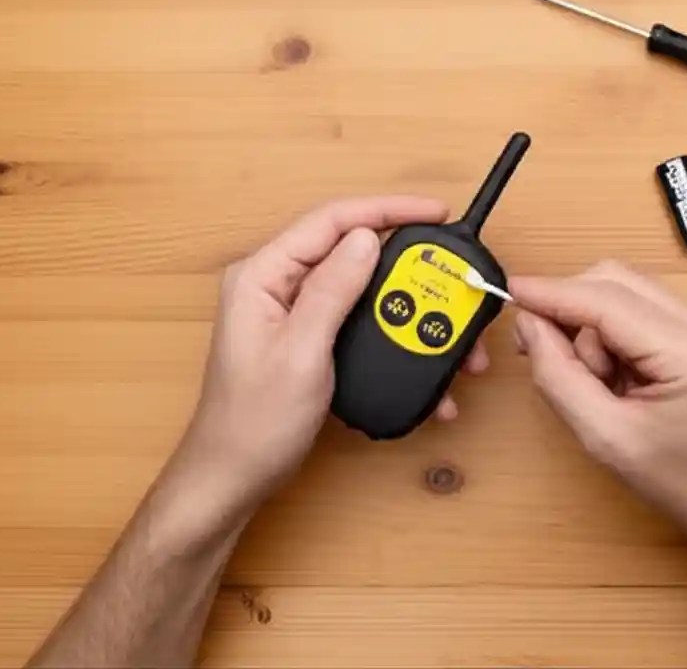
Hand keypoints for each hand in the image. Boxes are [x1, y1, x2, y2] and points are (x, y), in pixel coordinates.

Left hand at [174, 196, 490, 519]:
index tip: (436, 213)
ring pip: (361, 285)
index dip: (387, 210)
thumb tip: (367, 238)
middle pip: (351, 248)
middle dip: (406, 261)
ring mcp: (291, 310)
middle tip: (451, 272)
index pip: (331, 220)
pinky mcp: (308, 335)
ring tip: (445, 322)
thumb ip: (332, 291)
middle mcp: (275, 284)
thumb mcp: (301, 353)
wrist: (235, 476)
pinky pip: (358, 315)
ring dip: (406, 301)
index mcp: (262, 275)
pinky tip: (418, 351)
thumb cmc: (255, 423)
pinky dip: (391, 328)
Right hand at [509, 261, 686, 549]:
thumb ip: (559, 377)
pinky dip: (615, 335)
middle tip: (547, 356)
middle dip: (572, 311)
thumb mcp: (606, 439)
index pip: (607, 300)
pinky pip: (643, 311)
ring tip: (598, 384)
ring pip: (627, 293)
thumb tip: (529, 325)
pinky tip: (617, 377)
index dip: (552, 293)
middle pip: (617, 281)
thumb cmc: (681, 483)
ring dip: (594, 328)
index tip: (509, 289)